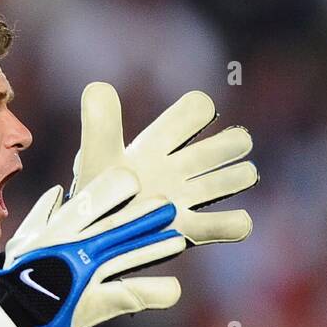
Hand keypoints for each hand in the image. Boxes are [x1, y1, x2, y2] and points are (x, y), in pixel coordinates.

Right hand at [0, 164, 186, 326]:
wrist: (12, 314)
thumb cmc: (18, 272)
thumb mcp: (25, 238)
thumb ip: (44, 211)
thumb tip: (59, 190)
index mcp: (60, 228)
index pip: (92, 199)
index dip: (114, 188)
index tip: (133, 181)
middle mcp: (77, 248)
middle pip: (117, 224)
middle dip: (145, 214)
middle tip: (169, 204)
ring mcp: (87, 274)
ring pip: (129, 255)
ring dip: (155, 248)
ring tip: (178, 241)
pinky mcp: (97, 302)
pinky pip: (132, 295)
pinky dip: (155, 292)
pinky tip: (173, 289)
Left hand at [69, 83, 256, 249]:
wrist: (85, 239)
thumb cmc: (93, 194)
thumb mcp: (94, 157)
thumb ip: (99, 123)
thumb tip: (98, 87)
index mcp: (159, 143)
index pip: (197, 108)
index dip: (200, 111)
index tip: (176, 137)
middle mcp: (180, 168)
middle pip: (232, 141)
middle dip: (229, 146)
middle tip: (194, 166)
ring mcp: (188, 200)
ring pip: (240, 176)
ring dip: (235, 180)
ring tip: (201, 193)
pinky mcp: (190, 232)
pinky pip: (231, 224)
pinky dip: (235, 223)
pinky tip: (223, 222)